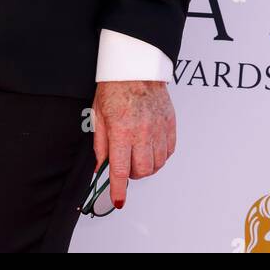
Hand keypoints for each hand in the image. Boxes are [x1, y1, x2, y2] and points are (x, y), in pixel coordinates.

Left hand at [92, 80, 175, 208]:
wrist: (136, 68)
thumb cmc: (114, 88)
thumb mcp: (98, 115)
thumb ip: (100, 144)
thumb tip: (100, 166)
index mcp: (121, 131)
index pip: (120, 169)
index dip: (118, 189)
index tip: (118, 201)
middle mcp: (142, 133)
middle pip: (141, 171)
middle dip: (131, 175)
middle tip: (124, 166)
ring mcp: (159, 130)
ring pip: (156, 164)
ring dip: (146, 167)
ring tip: (136, 155)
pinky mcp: (171, 126)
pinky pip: (168, 152)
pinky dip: (159, 156)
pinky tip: (150, 148)